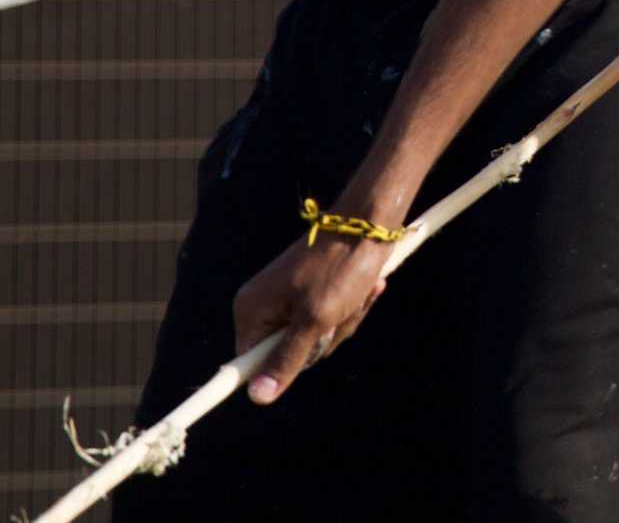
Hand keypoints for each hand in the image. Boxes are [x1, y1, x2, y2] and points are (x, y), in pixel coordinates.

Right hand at [231, 233, 389, 404]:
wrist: (369, 222)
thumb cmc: (340, 267)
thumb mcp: (316, 320)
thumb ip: (287, 359)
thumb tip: (256, 397)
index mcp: (252, 310)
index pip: (249, 364)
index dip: (273, 371)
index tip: (271, 364)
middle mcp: (264, 306)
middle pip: (290, 355)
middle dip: (325, 340)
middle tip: (338, 313)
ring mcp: (289, 300)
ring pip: (316, 339)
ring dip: (344, 323)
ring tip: (356, 295)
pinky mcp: (312, 294)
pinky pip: (329, 321)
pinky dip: (350, 310)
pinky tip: (367, 288)